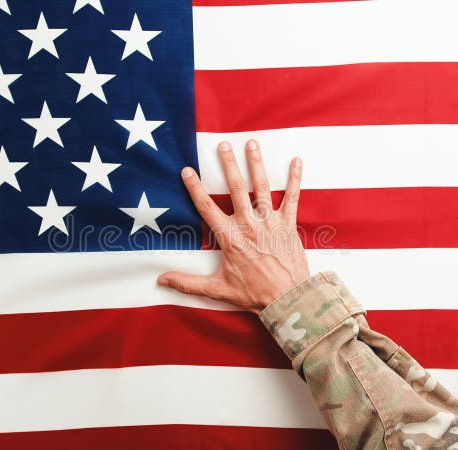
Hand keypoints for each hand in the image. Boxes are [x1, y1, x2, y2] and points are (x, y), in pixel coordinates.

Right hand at [158, 139, 308, 312]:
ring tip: (251, 143)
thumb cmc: (252, 294)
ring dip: (257, 163)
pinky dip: (294, 178)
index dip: (195, 188)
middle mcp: (248, 224)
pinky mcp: (288, 224)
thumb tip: (161, 280)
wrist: (286, 299)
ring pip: (262, 187)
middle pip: (236, 188)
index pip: (207, 207)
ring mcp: (270, 222)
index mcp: (229, 237)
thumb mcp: (216, 289)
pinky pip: (292, 197)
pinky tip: (296, 161)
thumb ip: (187, 283)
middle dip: (228, 164)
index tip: (187, 170)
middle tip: (223, 144)